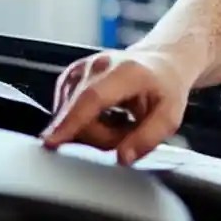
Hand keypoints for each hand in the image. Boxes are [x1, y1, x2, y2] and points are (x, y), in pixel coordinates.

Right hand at [40, 48, 192, 164]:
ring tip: (118, 120)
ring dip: (93, 130)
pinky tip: (104, 115)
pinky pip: (67, 113)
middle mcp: (97, 65)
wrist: (160, 63)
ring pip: (70, 117)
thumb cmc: (165, 88)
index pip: (90, 99)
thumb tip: (121, 158)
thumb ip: (147, 139)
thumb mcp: (169, 117)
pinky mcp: (69, 78)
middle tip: (128, 130)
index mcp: (124, 71)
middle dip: (102, 137)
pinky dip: (84, 121)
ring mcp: (80, 69)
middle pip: (79, 115)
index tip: (51, 142)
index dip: (70, 122)